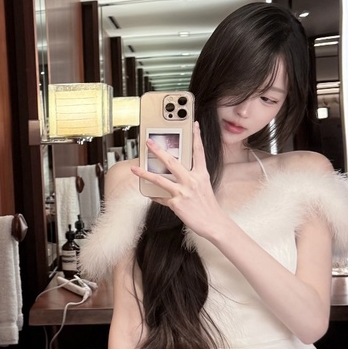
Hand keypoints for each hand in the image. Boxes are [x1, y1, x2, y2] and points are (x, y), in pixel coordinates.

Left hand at [130, 122, 225, 239]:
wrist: (213, 223)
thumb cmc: (208, 206)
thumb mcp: (204, 186)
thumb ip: (192, 177)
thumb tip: (177, 172)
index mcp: (201, 174)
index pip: (199, 151)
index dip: (197, 137)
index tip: (194, 125)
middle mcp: (192, 180)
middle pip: (172, 161)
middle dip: (158, 150)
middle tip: (148, 142)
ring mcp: (183, 192)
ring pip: (159, 179)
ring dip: (144, 173)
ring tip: (134, 168)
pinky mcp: (176, 204)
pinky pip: (161, 198)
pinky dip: (154, 196)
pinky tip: (147, 193)